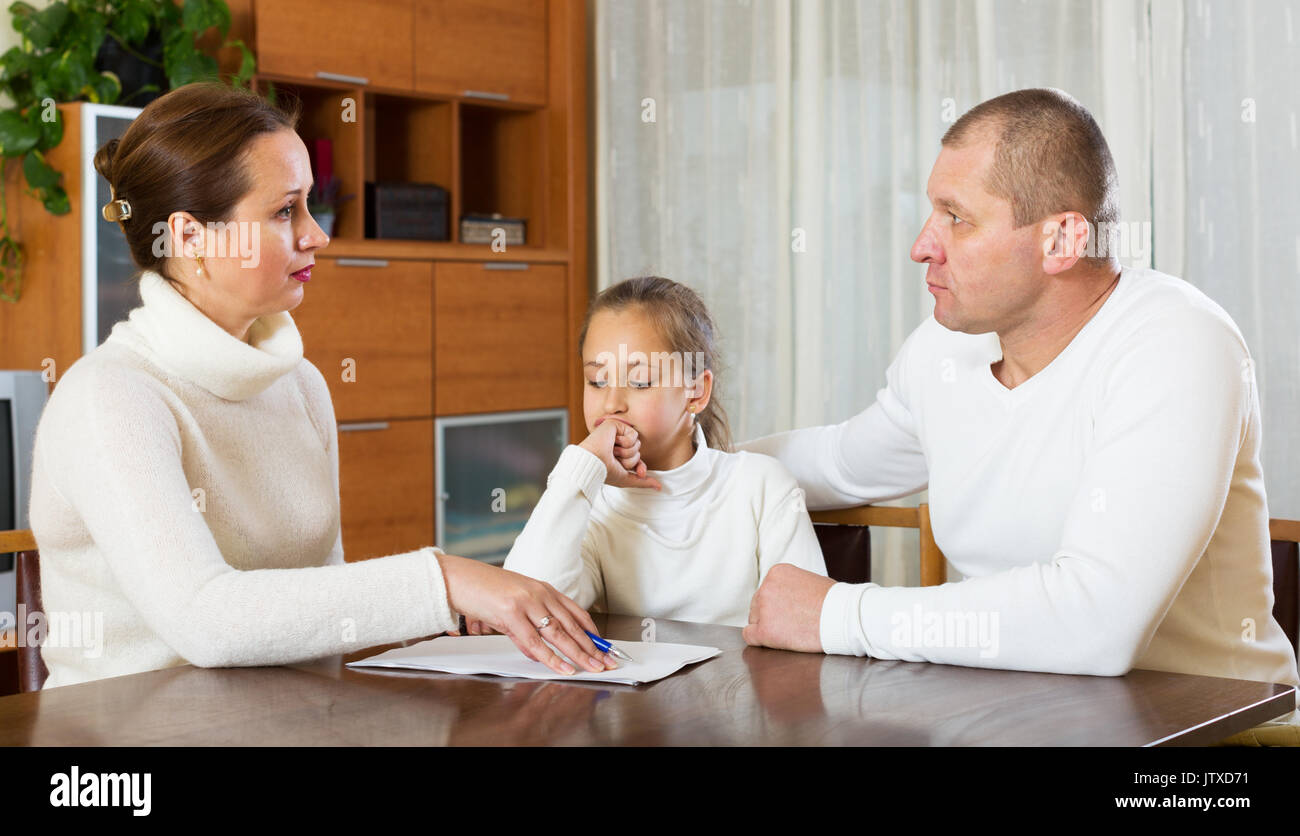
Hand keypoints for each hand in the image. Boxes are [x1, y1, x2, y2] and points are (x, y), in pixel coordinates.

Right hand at [435, 553, 616, 673]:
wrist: (458, 578)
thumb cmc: (484, 590)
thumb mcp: (513, 606)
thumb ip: (528, 629)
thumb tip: (538, 653)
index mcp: (544, 589)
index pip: (576, 612)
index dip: (592, 632)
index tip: (605, 647)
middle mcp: (540, 594)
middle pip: (572, 625)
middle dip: (592, 647)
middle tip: (607, 662)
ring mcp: (527, 603)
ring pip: (559, 634)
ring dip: (578, 654)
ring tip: (592, 668)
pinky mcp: (511, 614)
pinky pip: (536, 642)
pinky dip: (552, 658)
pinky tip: (564, 668)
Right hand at [579, 418, 661, 489]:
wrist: (593, 463)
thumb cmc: (604, 472)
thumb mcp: (626, 479)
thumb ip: (643, 482)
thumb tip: (659, 487)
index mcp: (617, 455)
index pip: (637, 459)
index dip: (640, 466)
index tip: (640, 473)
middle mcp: (616, 445)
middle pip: (638, 452)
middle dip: (630, 460)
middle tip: (615, 460)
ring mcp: (616, 434)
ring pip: (637, 444)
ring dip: (626, 452)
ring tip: (612, 451)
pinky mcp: (615, 425)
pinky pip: (633, 435)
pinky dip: (625, 442)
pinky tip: (613, 442)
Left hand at [742, 563, 835, 652]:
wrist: (843, 617)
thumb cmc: (834, 601)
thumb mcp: (809, 580)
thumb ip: (790, 587)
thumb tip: (784, 597)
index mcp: (776, 573)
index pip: (766, 591)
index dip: (777, 605)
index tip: (790, 612)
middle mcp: (766, 587)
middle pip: (758, 606)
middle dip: (771, 616)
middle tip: (791, 624)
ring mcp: (764, 609)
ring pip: (754, 620)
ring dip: (768, 627)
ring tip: (792, 631)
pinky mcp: (765, 630)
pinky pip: (749, 636)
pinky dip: (759, 640)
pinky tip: (774, 641)